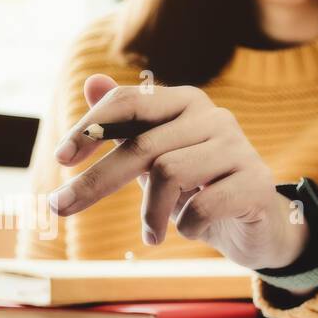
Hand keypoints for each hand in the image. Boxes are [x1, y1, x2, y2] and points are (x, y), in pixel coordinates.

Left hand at [49, 74, 307, 269]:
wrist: (258, 225)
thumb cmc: (202, 188)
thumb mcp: (159, 158)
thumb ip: (128, 125)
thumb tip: (90, 81)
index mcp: (187, 103)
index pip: (130, 103)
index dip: (90, 128)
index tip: (60, 160)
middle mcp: (214, 117)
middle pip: (142, 145)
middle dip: (96, 180)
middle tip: (60, 208)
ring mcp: (239, 148)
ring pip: (169, 173)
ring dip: (150, 213)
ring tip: (150, 236)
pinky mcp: (257, 183)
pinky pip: (202, 206)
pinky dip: (186, 226)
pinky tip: (191, 231)